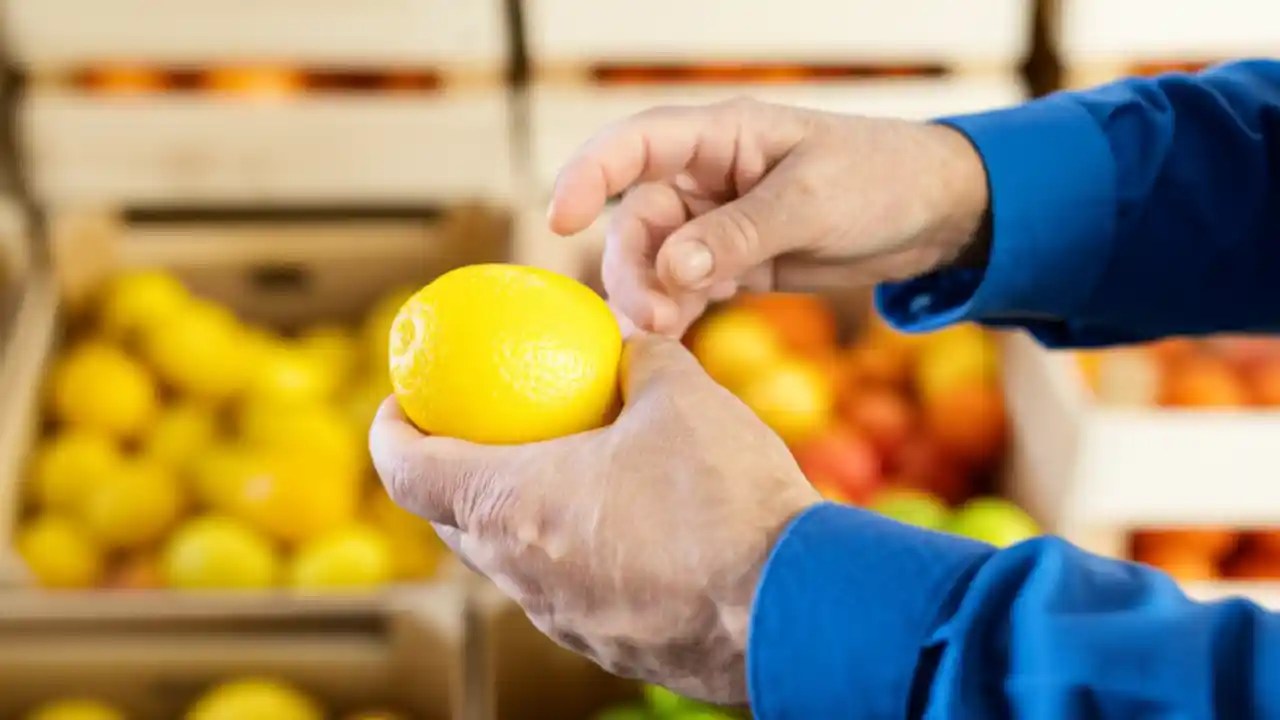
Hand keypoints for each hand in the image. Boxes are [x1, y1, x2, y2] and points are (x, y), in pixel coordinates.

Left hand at [370, 334, 820, 701]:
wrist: (792, 608)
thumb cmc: (722, 497)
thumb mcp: (681, 397)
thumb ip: (641, 360)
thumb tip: (627, 342)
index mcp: (511, 505)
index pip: (406, 472)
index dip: (390, 432)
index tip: (401, 401)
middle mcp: (521, 572)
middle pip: (453, 520)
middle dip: (452, 471)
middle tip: (479, 427)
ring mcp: (563, 617)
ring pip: (513, 558)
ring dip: (518, 512)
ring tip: (558, 470)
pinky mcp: (608, 644)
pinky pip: (567, 588)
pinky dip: (572, 547)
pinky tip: (626, 522)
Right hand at [547, 98, 988, 335]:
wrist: (934, 215)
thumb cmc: (880, 180)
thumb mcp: (812, 202)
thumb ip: (740, 233)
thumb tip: (671, 268)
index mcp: (720, 138)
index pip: (633, 144)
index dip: (589, 175)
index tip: (560, 220)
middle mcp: (706, 178)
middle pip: (637, 219)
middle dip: (633, 267)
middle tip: (654, 316)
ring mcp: (717, 224)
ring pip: (654, 261)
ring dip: (650, 296)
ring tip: (666, 332)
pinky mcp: (733, 264)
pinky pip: (685, 290)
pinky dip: (675, 313)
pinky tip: (673, 340)